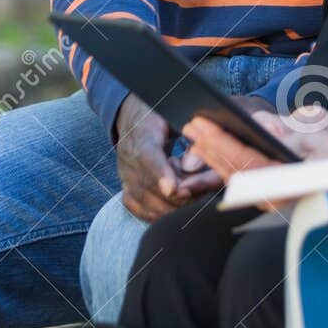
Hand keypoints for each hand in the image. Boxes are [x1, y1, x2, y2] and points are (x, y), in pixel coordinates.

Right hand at [114, 92, 214, 222]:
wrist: (134, 116)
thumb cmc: (163, 114)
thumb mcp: (178, 115)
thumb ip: (189, 137)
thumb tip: (190, 165)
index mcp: (142, 135)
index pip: (147, 157)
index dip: (160, 175)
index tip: (173, 189)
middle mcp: (129, 159)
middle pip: (149, 187)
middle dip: (177, 197)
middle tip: (202, 193)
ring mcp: (125, 176)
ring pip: (145, 202)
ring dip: (171, 206)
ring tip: (192, 195)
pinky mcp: (126, 187)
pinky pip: (138, 209)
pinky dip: (157, 213)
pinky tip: (174, 209)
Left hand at [182, 104, 327, 184]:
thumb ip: (304, 138)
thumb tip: (272, 133)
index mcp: (290, 185)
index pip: (247, 162)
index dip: (223, 143)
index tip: (204, 126)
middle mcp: (278, 197)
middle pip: (236, 170)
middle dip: (212, 146)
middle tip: (192, 123)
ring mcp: (274, 198)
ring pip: (237, 176)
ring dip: (215, 154)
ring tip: (196, 133)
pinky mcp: (274, 195)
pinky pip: (245, 178)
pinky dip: (227, 162)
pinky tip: (213, 149)